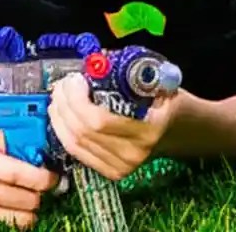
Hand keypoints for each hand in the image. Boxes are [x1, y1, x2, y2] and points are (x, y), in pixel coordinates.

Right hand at [0, 130, 59, 229]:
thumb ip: (18, 141)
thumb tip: (48, 150)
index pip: (20, 175)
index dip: (44, 179)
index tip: (54, 178)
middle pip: (26, 201)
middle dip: (40, 194)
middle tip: (41, 188)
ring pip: (21, 219)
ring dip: (30, 209)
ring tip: (28, 198)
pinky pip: (9, 228)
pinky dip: (17, 220)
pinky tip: (14, 208)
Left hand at [48, 73, 177, 180]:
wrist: (178, 130)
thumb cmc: (167, 101)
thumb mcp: (157, 82)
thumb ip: (128, 74)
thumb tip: (94, 63)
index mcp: (148, 131)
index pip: (99, 121)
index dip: (78, 100)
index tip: (74, 79)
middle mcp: (133, 154)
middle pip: (83, 132)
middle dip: (65, 104)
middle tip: (62, 83)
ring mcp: (121, 167)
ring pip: (75, 143)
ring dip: (59, 117)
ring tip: (58, 96)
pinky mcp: (111, 172)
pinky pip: (77, 152)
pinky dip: (62, 132)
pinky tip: (59, 114)